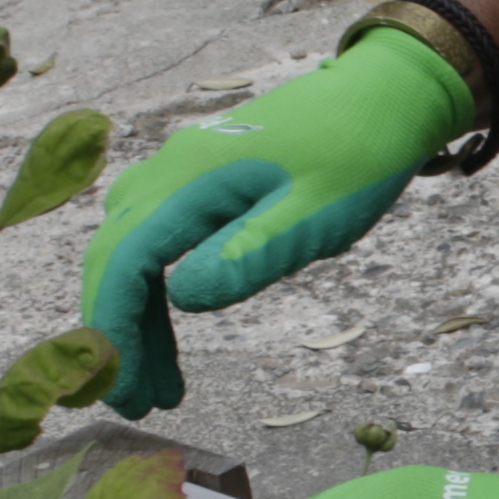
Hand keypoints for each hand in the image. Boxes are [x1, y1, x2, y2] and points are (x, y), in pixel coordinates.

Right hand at [82, 27, 473, 415]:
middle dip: (118, 335)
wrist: (385, 95)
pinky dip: (158, 288)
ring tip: (161, 384)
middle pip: (116, 258)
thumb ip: (248, 256)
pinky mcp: (201, 180)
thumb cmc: (357, 155)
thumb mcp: (313, 216)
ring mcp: (182, 172)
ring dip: (138, 318)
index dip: (114, 330)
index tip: (120, 389)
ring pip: (134, 250)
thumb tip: (182, 300)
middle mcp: (171, 170)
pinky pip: (158, 237)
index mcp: (190, 178)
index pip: (123, 261)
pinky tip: (176, 324)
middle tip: (136, 402)